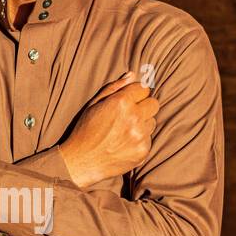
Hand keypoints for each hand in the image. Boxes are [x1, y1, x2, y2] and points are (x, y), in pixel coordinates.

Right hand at [59, 72, 158, 187]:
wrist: (81, 161)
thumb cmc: (85, 130)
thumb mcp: (94, 104)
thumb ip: (115, 87)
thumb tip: (133, 75)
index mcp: (121, 102)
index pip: (144, 88)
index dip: (135, 94)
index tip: (127, 101)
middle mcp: (134, 117)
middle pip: (154, 104)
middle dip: (143, 107)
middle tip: (128, 116)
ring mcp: (140, 136)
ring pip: (152, 122)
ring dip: (142, 124)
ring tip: (123, 131)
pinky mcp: (143, 151)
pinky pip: (149, 139)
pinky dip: (139, 140)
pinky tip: (124, 144)